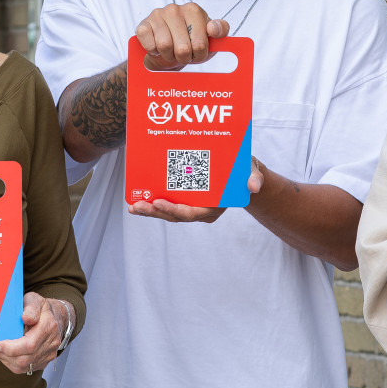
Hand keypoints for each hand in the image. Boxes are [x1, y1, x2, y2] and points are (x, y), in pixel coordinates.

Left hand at [0, 292, 71, 375]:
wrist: (58, 318)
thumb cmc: (42, 309)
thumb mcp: (36, 300)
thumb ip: (31, 307)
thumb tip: (25, 318)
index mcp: (49, 327)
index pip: (29, 345)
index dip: (10, 348)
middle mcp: (51, 343)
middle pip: (25, 359)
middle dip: (4, 355)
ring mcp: (49, 354)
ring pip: (23, 367)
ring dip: (6, 360)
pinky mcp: (44, 361)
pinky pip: (25, 368)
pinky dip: (11, 362)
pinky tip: (4, 353)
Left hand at [128, 158, 267, 223]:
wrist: (241, 174)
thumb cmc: (245, 172)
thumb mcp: (251, 172)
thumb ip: (253, 178)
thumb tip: (253, 186)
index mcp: (213, 209)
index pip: (191, 213)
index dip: (174, 209)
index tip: (159, 202)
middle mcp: (200, 211)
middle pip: (175, 215)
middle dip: (155, 211)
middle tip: (137, 207)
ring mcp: (192, 206)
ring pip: (168, 212)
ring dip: (150, 210)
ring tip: (132, 206)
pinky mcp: (185, 200)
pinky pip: (167, 204)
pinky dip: (153, 203)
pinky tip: (138, 199)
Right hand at [136, 2, 227, 69]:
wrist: (168, 51)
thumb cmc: (191, 44)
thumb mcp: (211, 39)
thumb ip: (220, 30)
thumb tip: (214, 28)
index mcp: (193, 10)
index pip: (200, 42)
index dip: (200, 53)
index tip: (199, 52)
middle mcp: (174, 9)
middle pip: (183, 48)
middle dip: (184, 58)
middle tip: (184, 55)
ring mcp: (157, 15)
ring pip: (165, 46)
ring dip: (169, 56)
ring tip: (171, 52)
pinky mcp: (143, 25)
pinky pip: (150, 45)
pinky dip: (154, 52)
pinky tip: (157, 48)